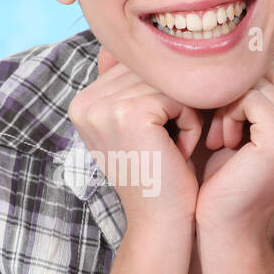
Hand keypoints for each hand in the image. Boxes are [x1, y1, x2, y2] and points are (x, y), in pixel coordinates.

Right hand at [67, 45, 203, 233]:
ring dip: (186, 115)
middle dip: (175, 107)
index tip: (159, 141)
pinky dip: (191, 124)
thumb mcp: (143, 127)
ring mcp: (103, 107)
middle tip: (169, 148)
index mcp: (83, 102)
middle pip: (153, 73)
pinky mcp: (129, 113)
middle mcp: (84, 101)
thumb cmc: (162, 176)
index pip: (139, 70)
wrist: (163, 224)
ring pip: (169, 83)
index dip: (163, 100)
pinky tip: (177, 152)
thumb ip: (133, 86)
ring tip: (173, 150)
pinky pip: (179, 97)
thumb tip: (132, 49)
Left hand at [194, 48, 273, 239]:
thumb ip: (267, 84)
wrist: (226, 221)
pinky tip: (222, 141)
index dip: (253, 79)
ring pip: (261, 80)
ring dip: (230, 104)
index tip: (235, 114)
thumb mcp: (255, 121)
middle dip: (241, 89)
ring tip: (222, 137)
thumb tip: (255, 36)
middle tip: (223, 126)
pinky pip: (251, 96)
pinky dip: (227, 114)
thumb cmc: (232, 169)